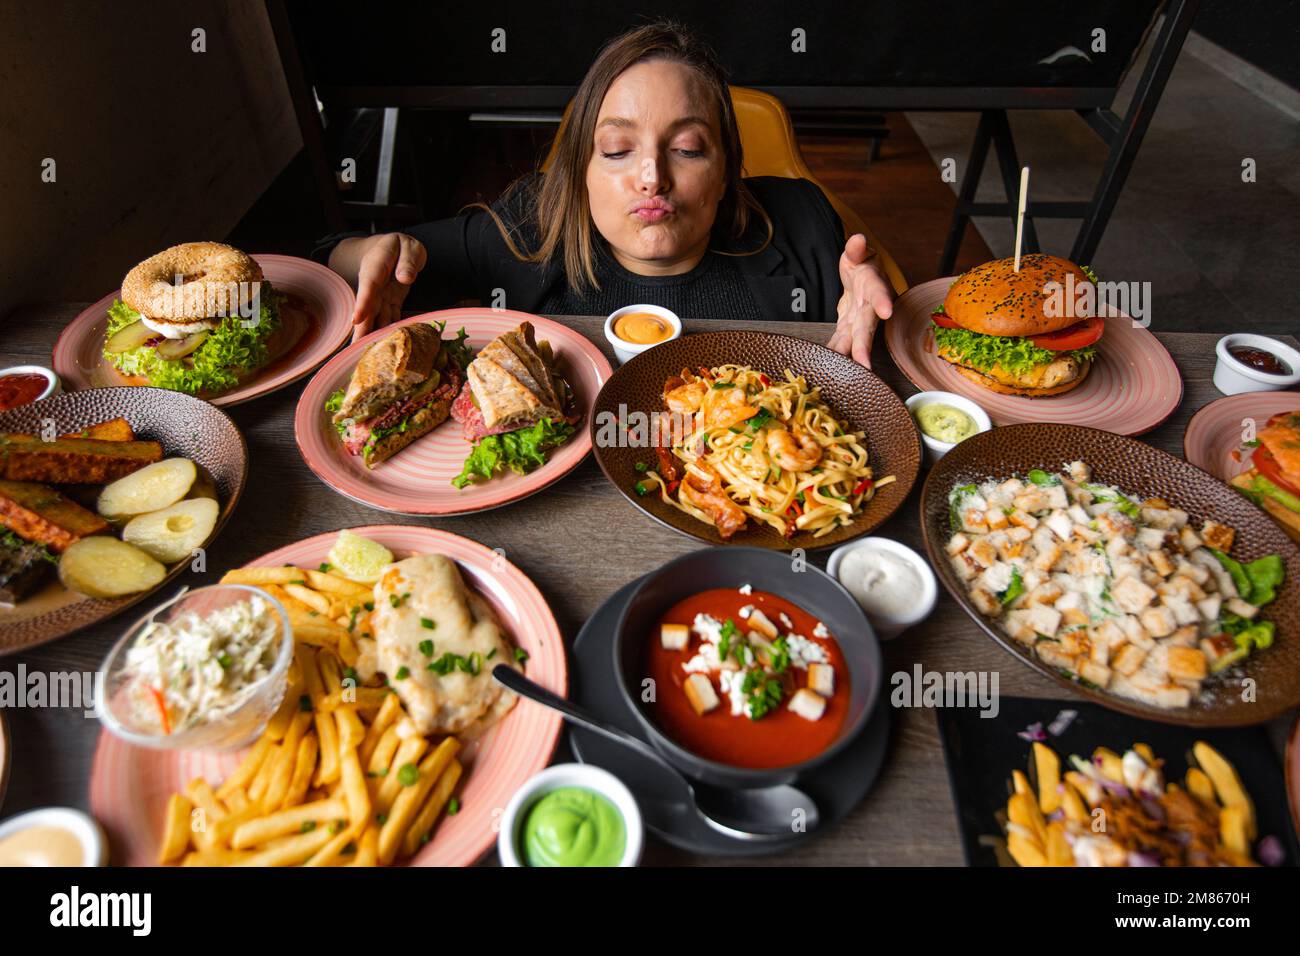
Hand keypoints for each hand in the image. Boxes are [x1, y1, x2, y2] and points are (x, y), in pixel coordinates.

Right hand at [329, 233, 425, 341]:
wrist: (395, 248)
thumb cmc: (402, 246)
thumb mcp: (408, 246)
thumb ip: (407, 261)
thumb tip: (404, 278)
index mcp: (376, 266)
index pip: (368, 286)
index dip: (362, 303)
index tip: (356, 320)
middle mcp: (375, 285)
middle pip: (367, 308)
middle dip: (361, 330)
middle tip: (354, 351)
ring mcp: (382, 296)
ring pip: (375, 318)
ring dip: (371, 336)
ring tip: (366, 356)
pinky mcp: (391, 303)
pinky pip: (389, 319)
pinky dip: (387, 333)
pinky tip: (386, 348)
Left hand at [827, 233, 893, 367]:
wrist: (860, 280)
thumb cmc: (861, 265)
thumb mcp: (857, 253)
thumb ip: (856, 249)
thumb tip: (857, 239)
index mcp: (873, 286)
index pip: (879, 293)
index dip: (883, 302)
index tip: (887, 311)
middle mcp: (869, 309)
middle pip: (867, 327)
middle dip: (865, 345)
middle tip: (864, 364)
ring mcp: (859, 322)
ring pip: (855, 341)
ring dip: (851, 358)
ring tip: (848, 374)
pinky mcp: (848, 330)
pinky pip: (841, 343)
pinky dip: (835, 354)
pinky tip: (828, 367)